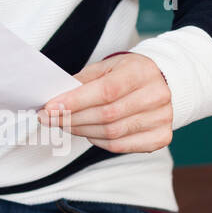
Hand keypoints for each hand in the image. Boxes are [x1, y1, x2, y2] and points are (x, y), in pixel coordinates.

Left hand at [37, 52, 172, 153]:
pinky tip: (88, 133)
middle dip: (72, 118)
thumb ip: (83, 81)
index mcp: (141, 72)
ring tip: (64, 124)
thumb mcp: (106, 67)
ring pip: (112, 133)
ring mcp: (162, 119)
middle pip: (107, 115)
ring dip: (81, 131)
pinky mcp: (161, 137)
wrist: (162, 82)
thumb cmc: (127, 73)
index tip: (49, 107)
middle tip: (49, 118)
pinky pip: (121, 146)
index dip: (75, 101)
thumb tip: (56, 99)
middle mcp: (156, 96)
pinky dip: (98, 142)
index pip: (106, 91)